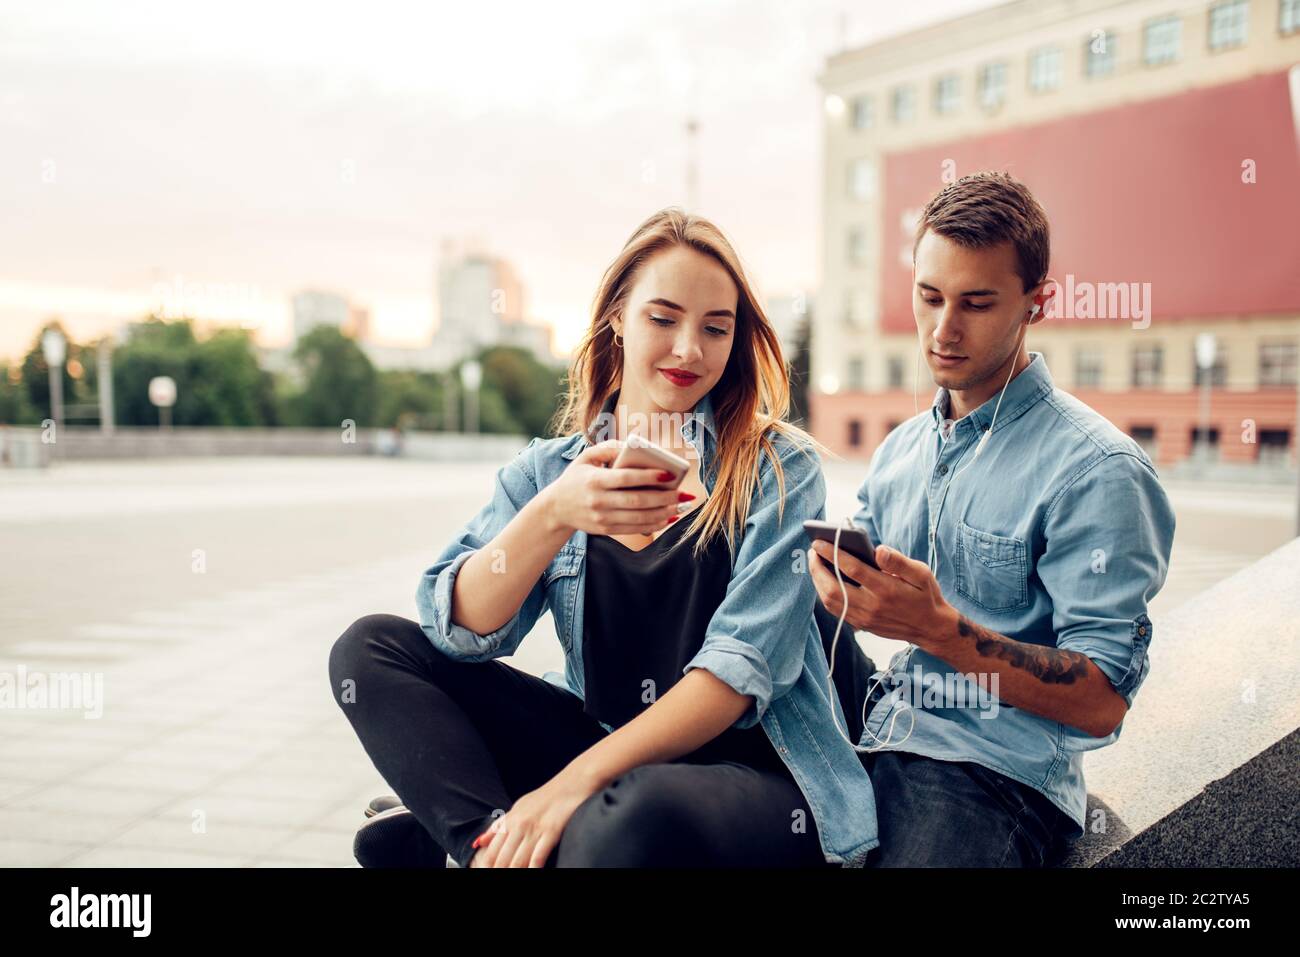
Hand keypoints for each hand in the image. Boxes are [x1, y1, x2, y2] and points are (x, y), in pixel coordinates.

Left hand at [468, 767, 602, 867]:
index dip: (488, 866)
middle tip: (499, 879)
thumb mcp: (519, 807)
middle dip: (500, 871)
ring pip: (518, 860)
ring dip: (515, 872)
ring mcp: (535, 828)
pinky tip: (533, 872)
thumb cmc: (547, 796)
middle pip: (503, 859)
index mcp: (510, 820)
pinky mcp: (551, 831)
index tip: (488, 872)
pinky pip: (538, 856)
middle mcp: (519, 825)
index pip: (492, 851)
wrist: (574, 780)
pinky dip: (533, 868)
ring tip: (514, 879)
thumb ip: (500, 825)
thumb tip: (480, 841)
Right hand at [541, 439, 693, 536]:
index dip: (649, 477)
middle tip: (682, 494)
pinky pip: (634, 529)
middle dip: (663, 498)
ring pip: (638, 518)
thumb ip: (608, 448)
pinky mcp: (605, 529)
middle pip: (637, 501)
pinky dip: (653, 524)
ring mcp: (602, 518)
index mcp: (595, 480)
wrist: (555, 508)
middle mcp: (598, 501)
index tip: (669, 475)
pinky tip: (667, 518)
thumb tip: (632, 446)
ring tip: (680, 506)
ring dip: (663, 513)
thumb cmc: (576, 478)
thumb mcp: (585, 457)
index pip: (626, 478)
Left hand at [808, 540, 956, 648]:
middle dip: (817, 567)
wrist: (930, 628)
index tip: (818, 542)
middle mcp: (872, 606)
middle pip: (833, 587)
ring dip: (818, 580)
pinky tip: (823, 579)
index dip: (832, 553)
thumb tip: (878, 550)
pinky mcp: (860, 625)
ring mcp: (864, 618)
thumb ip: (899, 562)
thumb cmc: (925, 596)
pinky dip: (824, 593)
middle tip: (812, 551)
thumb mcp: (921, 574)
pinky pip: (834, 609)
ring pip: (830, 600)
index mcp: (887, 589)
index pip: (852, 569)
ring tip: (815, 562)